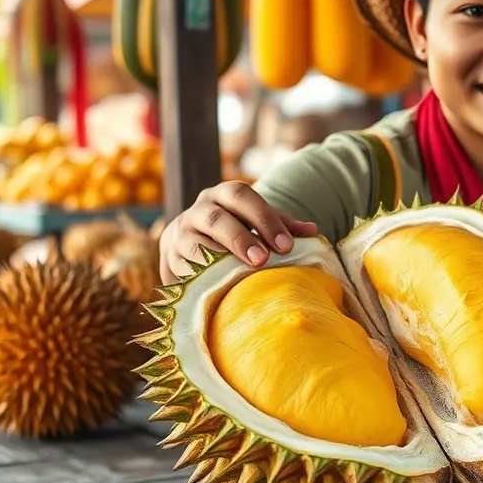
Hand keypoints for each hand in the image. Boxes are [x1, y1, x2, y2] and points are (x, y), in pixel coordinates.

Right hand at [158, 181, 317, 282]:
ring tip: (240, 276)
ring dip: (219, 261)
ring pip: (195, 244)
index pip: (242, 196)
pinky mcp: (169, 259)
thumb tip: (313, 231)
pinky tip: (219, 287)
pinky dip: (202, 277)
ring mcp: (180, 234)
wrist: (188, 245)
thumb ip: (281, 225)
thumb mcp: (256, 223)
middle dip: (240, 239)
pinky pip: (183, 268)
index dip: (264, 218)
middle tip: (262, 261)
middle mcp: (199, 210)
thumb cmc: (234, 231)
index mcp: (223, 195)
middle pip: (217, 219)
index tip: (286, 245)